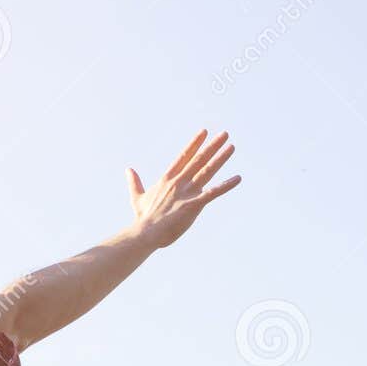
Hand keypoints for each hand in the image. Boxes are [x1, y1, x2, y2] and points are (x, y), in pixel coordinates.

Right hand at [127, 129, 241, 248]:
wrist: (145, 232)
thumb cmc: (143, 218)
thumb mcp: (137, 197)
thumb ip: (135, 182)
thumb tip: (128, 170)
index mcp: (167, 179)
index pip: (183, 156)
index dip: (195, 143)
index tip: (204, 132)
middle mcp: (179, 182)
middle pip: (199, 159)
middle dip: (213, 146)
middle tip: (225, 134)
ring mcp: (187, 192)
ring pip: (207, 170)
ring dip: (221, 158)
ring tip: (231, 146)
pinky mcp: (194, 205)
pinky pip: (214, 192)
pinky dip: (226, 185)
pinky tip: (238, 178)